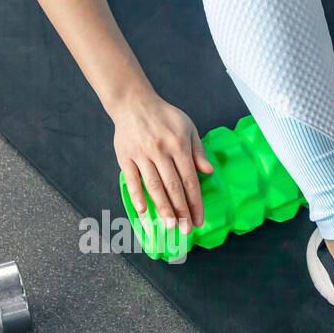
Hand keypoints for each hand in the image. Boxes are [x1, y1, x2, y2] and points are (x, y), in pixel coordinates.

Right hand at [111, 92, 212, 229]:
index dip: (195, 202)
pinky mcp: (125, 156)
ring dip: (162, 207)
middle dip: (181, 211)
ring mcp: (142, 154)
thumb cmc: (164, 116)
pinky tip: (143, 211)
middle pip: (173, 186)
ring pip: (153, 186)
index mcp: (179, 145)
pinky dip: (137, 196)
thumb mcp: (187, 127)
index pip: (189, 180)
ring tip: (169, 225)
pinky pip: (131, 180)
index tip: (198, 220)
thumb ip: (198, 150)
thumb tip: (208, 171)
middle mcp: (161, 151)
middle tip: (185, 230)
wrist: (134, 102)